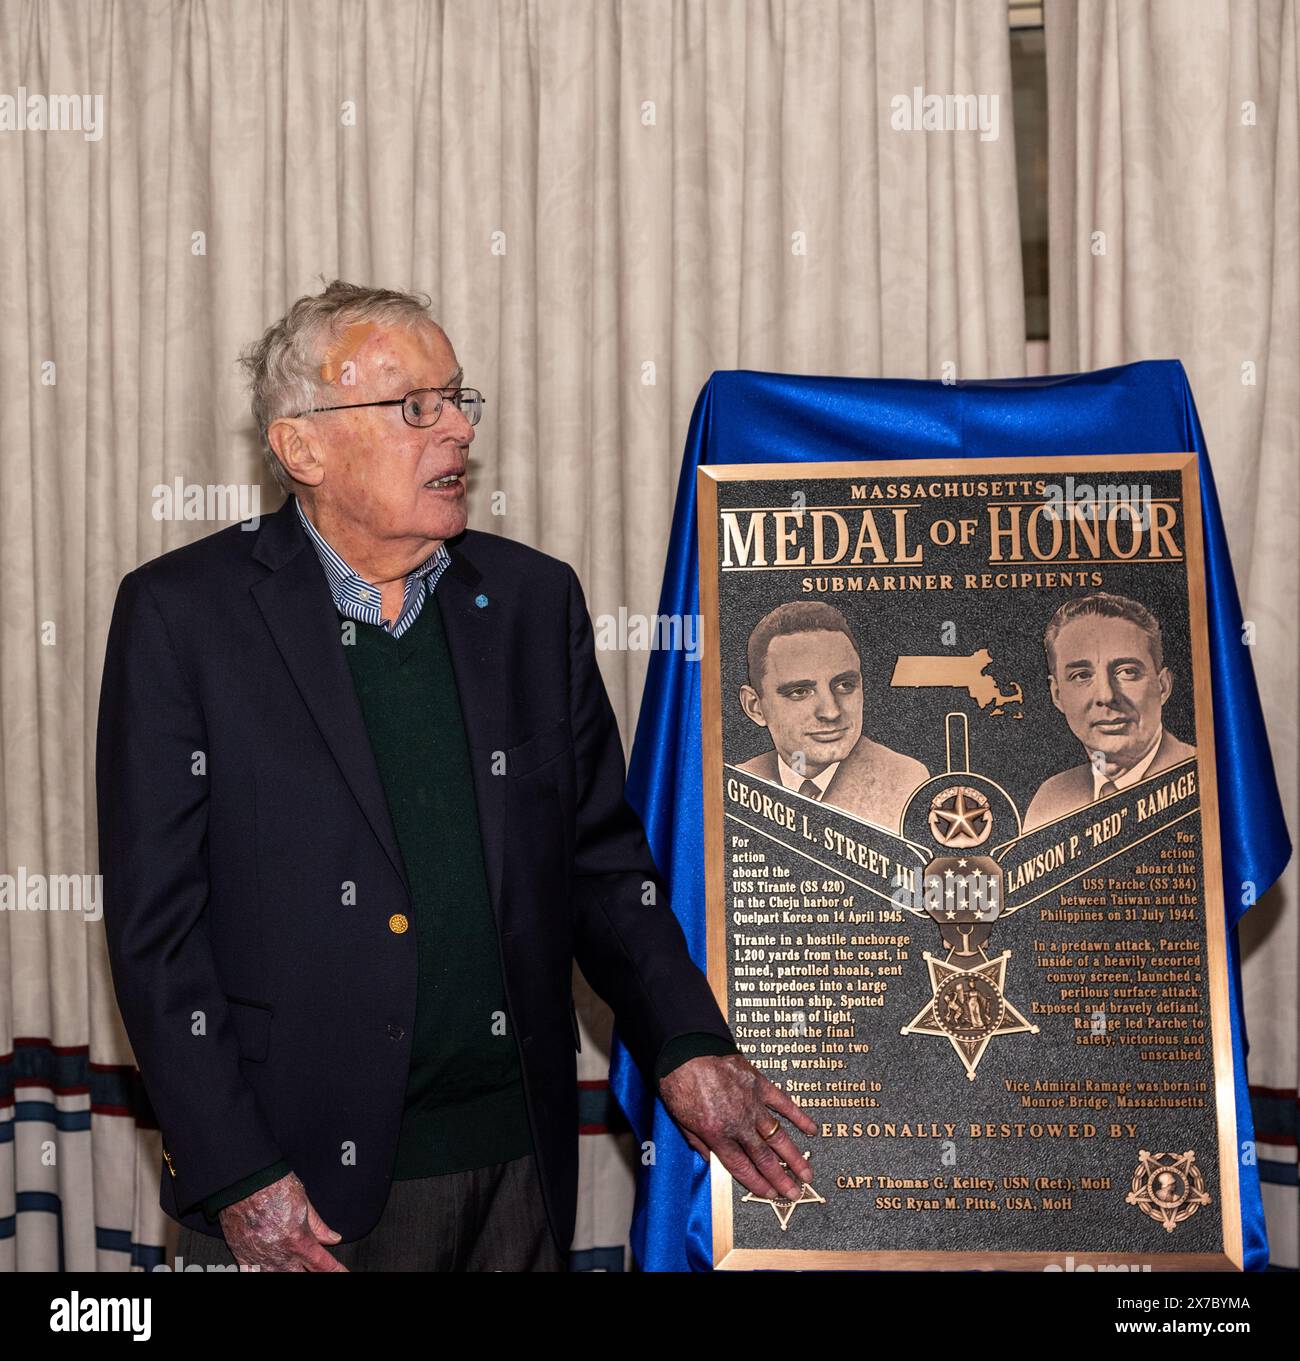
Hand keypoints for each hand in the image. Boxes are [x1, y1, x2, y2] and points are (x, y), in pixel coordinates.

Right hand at [218, 1171, 347, 1271]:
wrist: (243, 1182)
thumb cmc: (272, 1186)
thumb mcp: (304, 1201)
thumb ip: (318, 1225)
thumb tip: (333, 1238)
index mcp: (298, 1240)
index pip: (322, 1265)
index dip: (336, 1271)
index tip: (343, 1273)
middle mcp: (280, 1255)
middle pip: (301, 1276)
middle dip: (312, 1273)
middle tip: (313, 1264)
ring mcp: (260, 1259)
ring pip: (279, 1277)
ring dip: (289, 1272)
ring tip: (294, 1265)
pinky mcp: (243, 1257)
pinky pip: (254, 1274)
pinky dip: (263, 1272)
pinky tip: (270, 1268)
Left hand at [658, 1052, 817, 1199]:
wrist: (687, 1050)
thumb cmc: (680, 1084)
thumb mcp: (681, 1120)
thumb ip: (698, 1143)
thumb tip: (710, 1160)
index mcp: (718, 1134)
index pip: (741, 1167)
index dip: (757, 1183)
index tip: (771, 1195)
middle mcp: (739, 1124)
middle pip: (763, 1157)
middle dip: (781, 1178)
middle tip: (796, 1193)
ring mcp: (752, 1104)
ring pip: (777, 1136)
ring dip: (793, 1157)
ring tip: (807, 1173)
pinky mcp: (759, 1084)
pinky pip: (783, 1104)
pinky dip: (799, 1117)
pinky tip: (811, 1130)